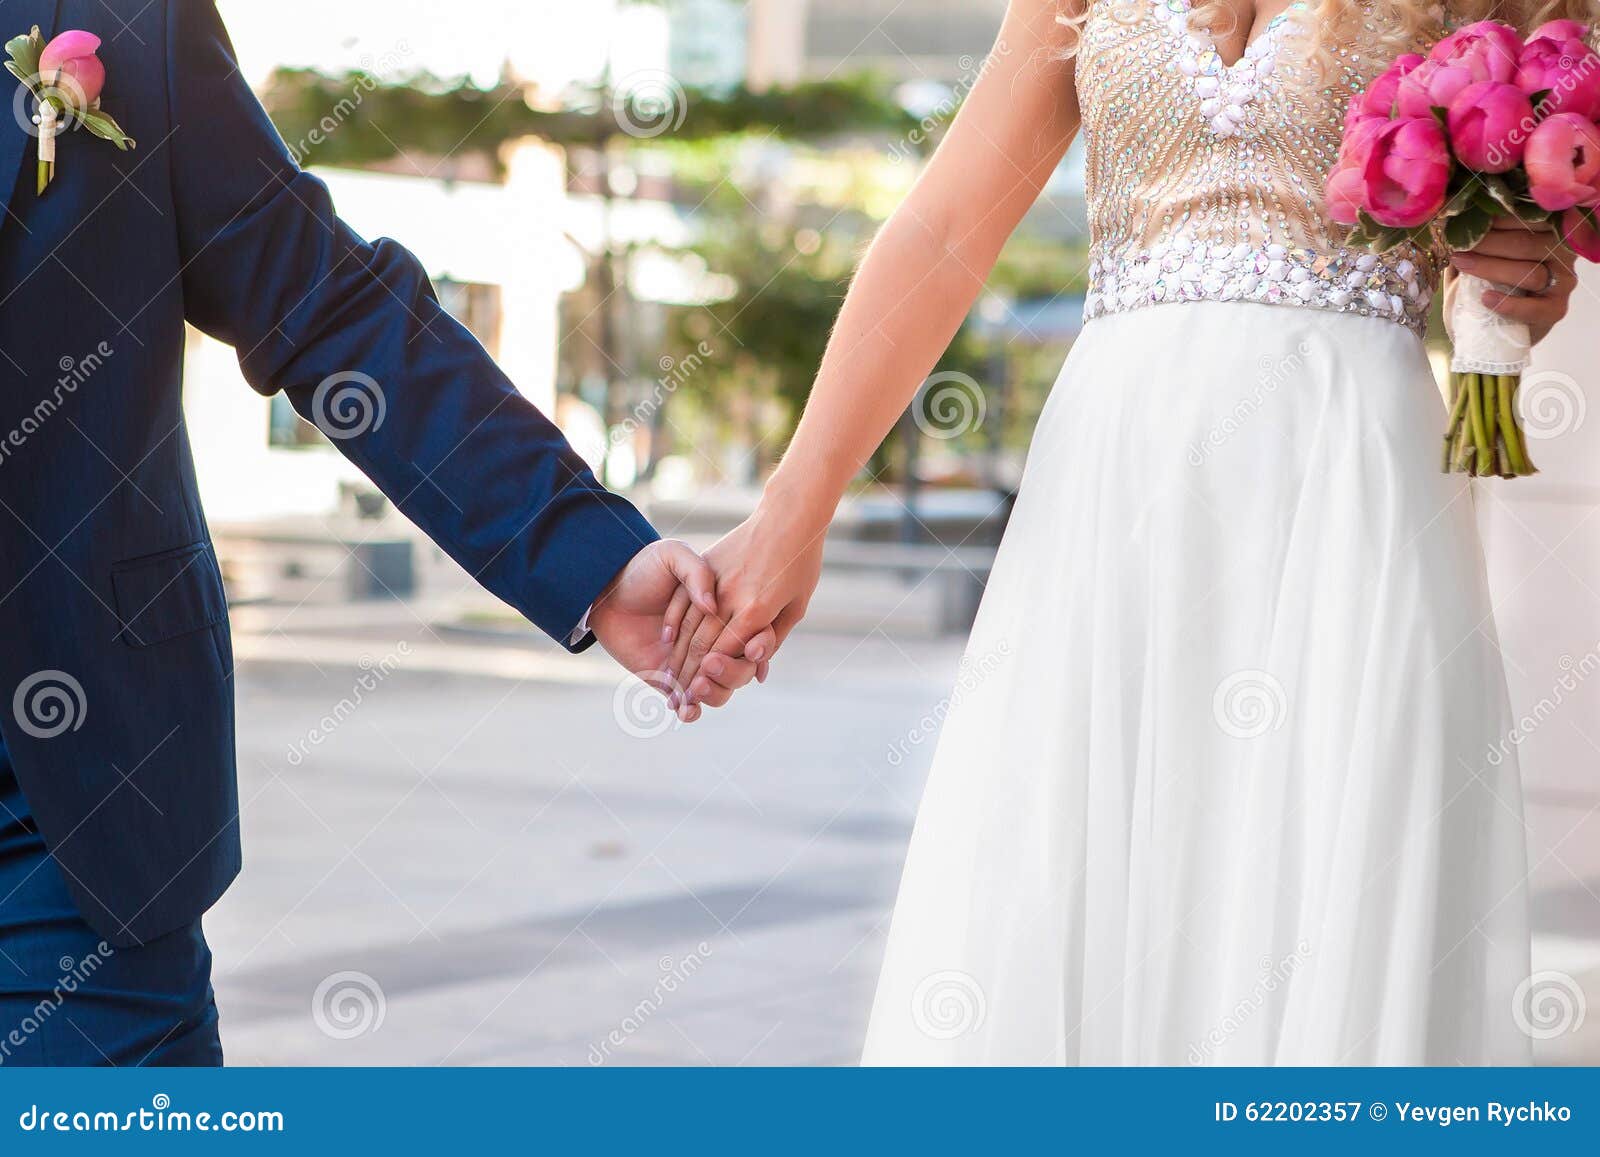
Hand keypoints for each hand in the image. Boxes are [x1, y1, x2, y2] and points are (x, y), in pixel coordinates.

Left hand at [588, 540, 764, 722]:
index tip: (752, 650)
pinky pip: (689, 705)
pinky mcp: (670, 681)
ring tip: (693, 685)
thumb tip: (712, 607)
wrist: (606, 590)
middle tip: (710, 664)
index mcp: (727, 614)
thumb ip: (696, 573)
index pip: (757, 637)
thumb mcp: (672, 556)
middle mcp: (716, 643)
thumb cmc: (644, 569)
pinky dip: (691, 712)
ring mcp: (695, 665)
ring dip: (713, 693)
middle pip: (743, 670)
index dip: (761, 646)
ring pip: (721, 691)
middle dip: (733, 673)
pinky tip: (684, 709)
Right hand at [663, 497, 826, 701]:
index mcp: (757, 610)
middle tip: (679, 697)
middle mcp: (733, 597)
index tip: (696, 699)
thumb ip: (773, 640)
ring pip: (690, 624)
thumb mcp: (796, 606)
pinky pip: (684, 600)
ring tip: (670, 677)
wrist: (791, 514)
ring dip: (678, 654)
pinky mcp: (708, 564)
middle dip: (689, 675)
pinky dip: (675, 624)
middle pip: (703, 644)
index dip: (708, 679)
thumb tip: (757, 673)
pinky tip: (668, 642)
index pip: (725, 654)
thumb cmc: (801, 562)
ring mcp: (718, 579)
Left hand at [1450, 216, 1576, 345]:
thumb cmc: (1480, 290)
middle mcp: (1561, 255)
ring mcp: (1562, 283)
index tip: (1472, 218)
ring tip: (1463, 264)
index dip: (1502, 217)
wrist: (1485, 332)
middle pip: (1530, 243)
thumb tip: (1451, 219)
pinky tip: (1485, 298)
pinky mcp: (1555, 310)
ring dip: (1492, 268)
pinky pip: (1534, 307)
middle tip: (1461, 244)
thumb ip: (1472, 242)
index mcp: (1548, 233)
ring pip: (1531, 272)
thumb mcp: (1473, 261)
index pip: (1533, 218)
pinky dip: (1508, 303)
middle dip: (1491, 242)